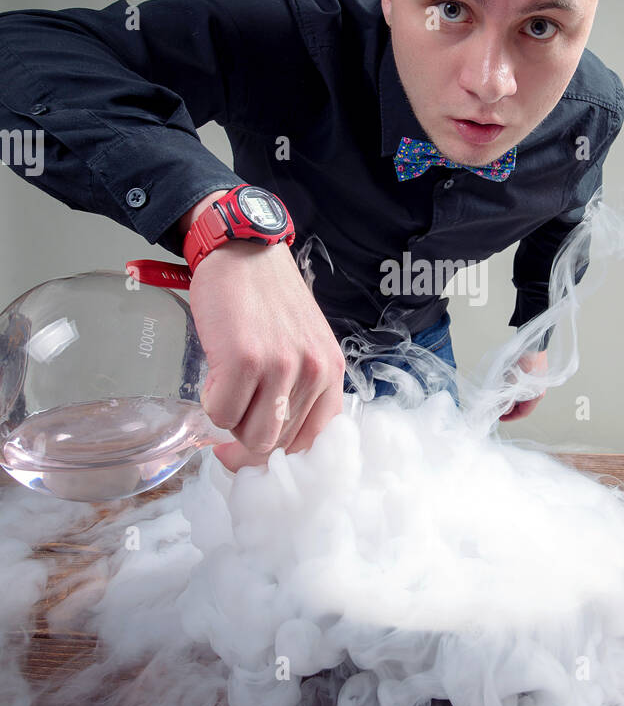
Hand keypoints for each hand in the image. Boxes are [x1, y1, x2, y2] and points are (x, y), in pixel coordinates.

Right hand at [191, 239, 347, 472]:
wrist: (243, 249)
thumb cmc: (267, 297)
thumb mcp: (303, 343)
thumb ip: (300, 385)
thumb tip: (273, 439)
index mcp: (331, 371)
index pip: (316, 442)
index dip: (282, 456)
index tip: (257, 454)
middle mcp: (313, 372)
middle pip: (277, 445)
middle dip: (248, 440)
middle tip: (231, 416)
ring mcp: (280, 367)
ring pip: (250, 437)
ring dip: (230, 424)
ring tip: (226, 393)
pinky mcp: (244, 360)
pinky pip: (221, 414)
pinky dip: (210, 403)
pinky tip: (214, 377)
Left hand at [499, 350, 546, 420]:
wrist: (533, 342)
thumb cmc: (527, 361)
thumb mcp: (514, 382)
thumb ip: (507, 398)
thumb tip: (503, 410)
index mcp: (537, 395)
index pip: (524, 412)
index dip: (511, 417)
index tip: (500, 417)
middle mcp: (537, 390)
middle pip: (522, 404)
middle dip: (509, 406)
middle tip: (497, 405)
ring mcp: (535, 381)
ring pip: (520, 394)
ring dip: (509, 395)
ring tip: (498, 393)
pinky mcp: (531, 373)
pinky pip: (520, 385)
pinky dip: (511, 387)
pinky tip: (503, 382)